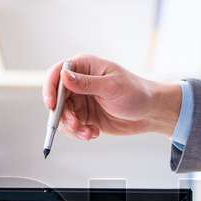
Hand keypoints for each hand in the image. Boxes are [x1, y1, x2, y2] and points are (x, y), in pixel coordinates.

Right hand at [43, 56, 181, 140]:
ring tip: (88, 133)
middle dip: (63, 114)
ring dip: (72, 127)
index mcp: (84, 66)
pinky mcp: (85, 116)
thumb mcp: (112, 87)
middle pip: (56, 98)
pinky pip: (73, 126)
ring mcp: (81, 100)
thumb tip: (64, 76)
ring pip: (63, 115)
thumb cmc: (136, 93)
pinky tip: (93, 134)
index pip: (57, 73)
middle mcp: (79, 82)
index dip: (50, 88)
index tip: (52, 105)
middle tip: (76, 125)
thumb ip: (87, 83)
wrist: (150, 112)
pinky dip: (79, 132)